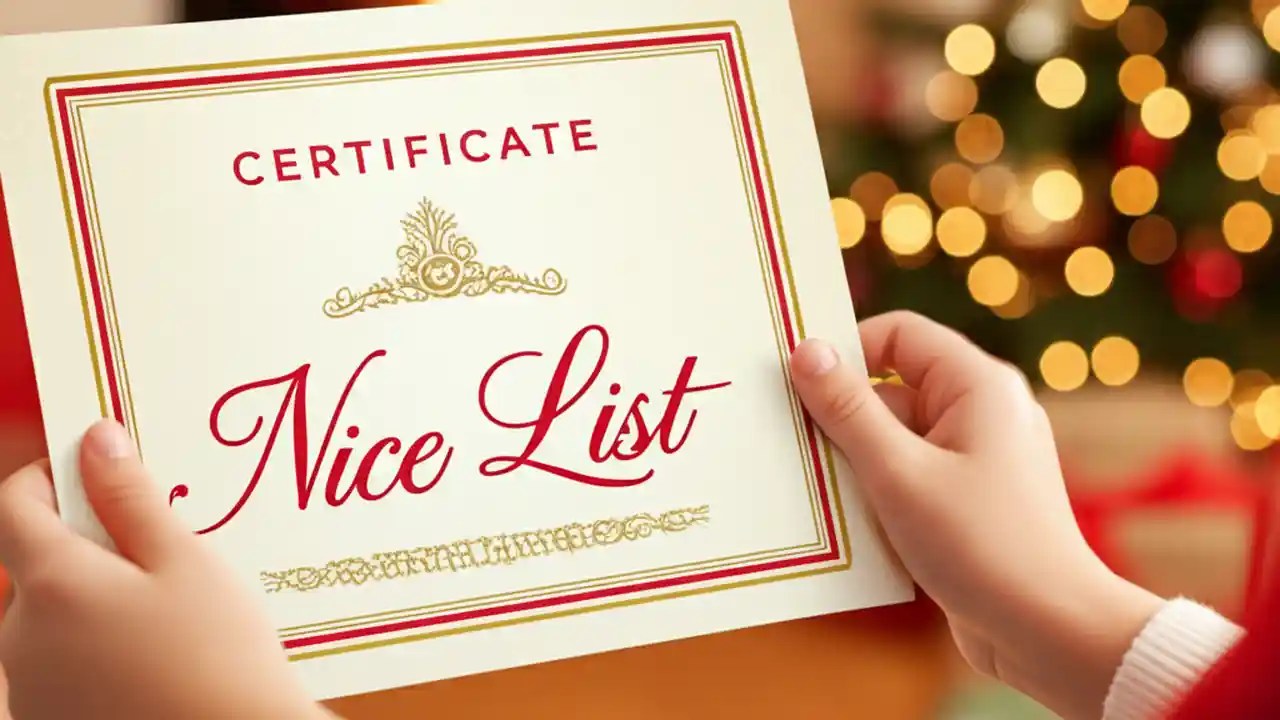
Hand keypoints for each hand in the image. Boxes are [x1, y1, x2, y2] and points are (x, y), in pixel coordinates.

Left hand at [0, 420, 330, 719]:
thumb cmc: (219, 654)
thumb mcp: (186, 561)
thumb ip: (131, 497)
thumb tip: (95, 440)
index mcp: (52, 584)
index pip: (15, 504)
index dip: (51, 475)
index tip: (97, 471)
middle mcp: (21, 636)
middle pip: (36, 563)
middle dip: (87, 546)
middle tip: (160, 553)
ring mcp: (30, 687)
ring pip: (50, 616)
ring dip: (93, 600)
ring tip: (167, 615)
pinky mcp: (48, 718)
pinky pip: (61, 664)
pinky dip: (95, 649)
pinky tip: (153, 660)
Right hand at [790, 311, 1160, 719]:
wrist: (1050, 632)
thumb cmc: (981, 546)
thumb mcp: (898, 473)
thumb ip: (848, 410)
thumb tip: (807, 350)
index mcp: (978, 385)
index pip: (898, 334)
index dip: (846, 351)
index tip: (797, 384)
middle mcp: (983, 411)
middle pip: (892, 388)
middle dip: (843, 417)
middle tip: (795, 445)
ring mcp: (979, 457)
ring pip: (896, 438)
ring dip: (857, 462)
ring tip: (822, 493)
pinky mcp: (971, 500)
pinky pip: (911, 476)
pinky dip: (880, 492)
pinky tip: (853, 524)